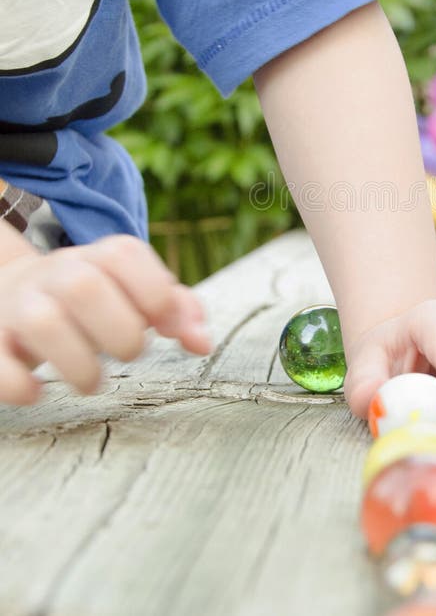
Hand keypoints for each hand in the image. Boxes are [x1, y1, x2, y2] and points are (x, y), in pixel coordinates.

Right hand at [0, 235, 211, 405]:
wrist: (9, 292)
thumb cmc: (93, 300)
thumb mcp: (135, 292)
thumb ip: (177, 310)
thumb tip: (202, 343)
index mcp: (99, 257)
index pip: (125, 255)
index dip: (153, 292)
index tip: (164, 325)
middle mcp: (56, 274)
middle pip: (85, 287)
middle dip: (120, 332)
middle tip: (130, 355)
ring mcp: (19, 305)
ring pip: (42, 322)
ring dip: (77, 362)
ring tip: (93, 383)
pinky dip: (18, 382)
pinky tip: (37, 393)